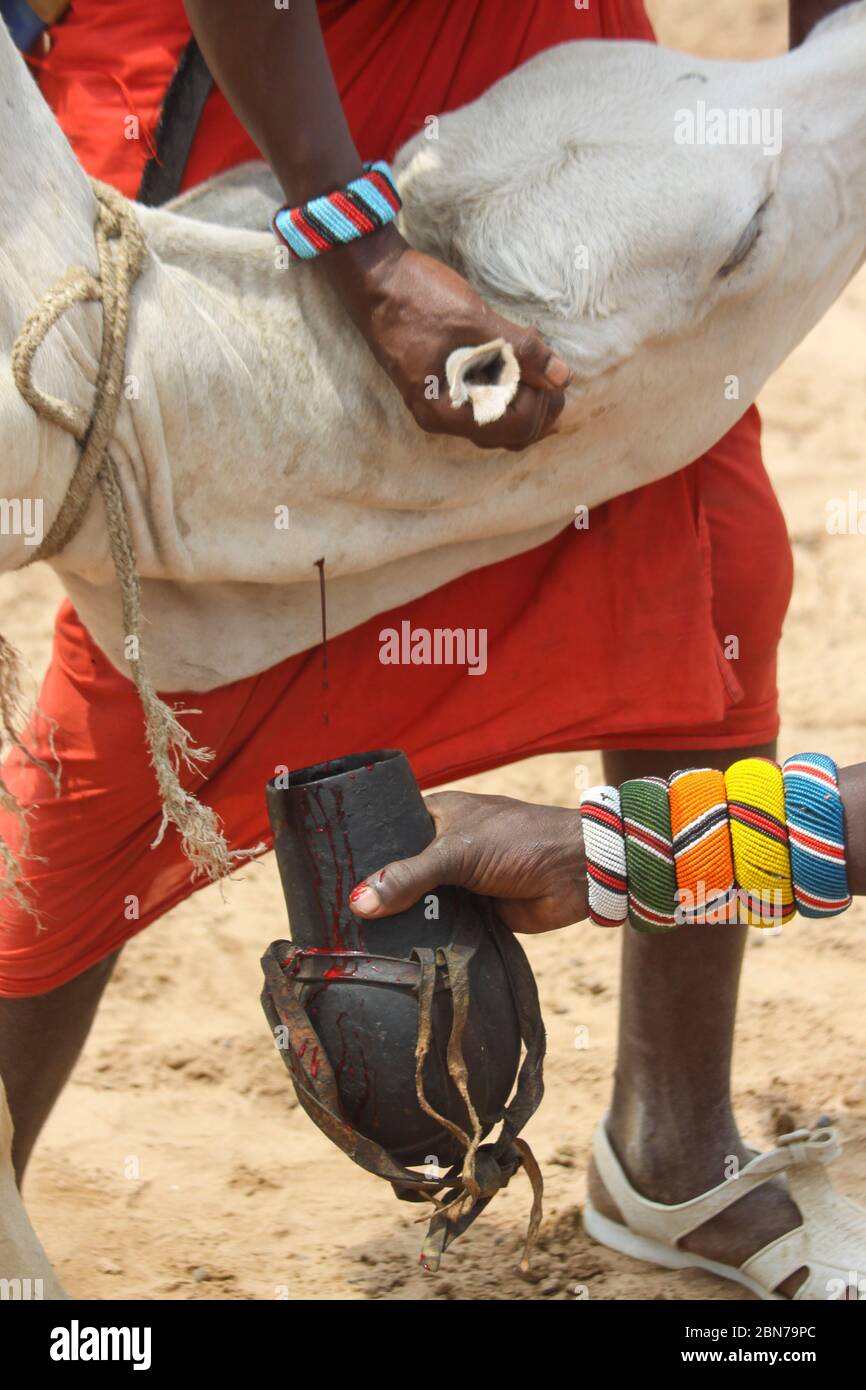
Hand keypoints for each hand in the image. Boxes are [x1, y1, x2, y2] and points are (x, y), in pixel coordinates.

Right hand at [324, 227, 570, 451]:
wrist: (375, 278)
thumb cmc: (421, 299)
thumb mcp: (478, 321)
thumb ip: (523, 352)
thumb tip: (562, 378)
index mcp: (448, 410)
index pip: (515, 427)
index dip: (543, 402)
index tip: (552, 370)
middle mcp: (440, 418)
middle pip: (507, 434)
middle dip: (538, 407)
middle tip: (555, 374)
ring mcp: (435, 405)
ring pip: (494, 422)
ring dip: (523, 402)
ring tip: (539, 370)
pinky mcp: (435, 388)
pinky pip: (479, 406)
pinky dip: (503, 392)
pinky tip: (514, 367)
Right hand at [348, 790, 586, 933]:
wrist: (577, 874)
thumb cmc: (521, 841)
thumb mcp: (457, 852)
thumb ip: (409, 878)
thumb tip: (358, 903)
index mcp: (438, 816)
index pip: (389, 832)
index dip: (364, 853)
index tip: (329, 874)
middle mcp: (445, 847)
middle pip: (401, 874)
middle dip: (379, 894)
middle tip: (336, 918)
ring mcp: (460, 882)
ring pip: (421, 904)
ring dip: (402, 920)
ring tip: (356, 942)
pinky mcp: (476, 913)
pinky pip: (443, 927)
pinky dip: (428, 939)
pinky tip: (395, 955)